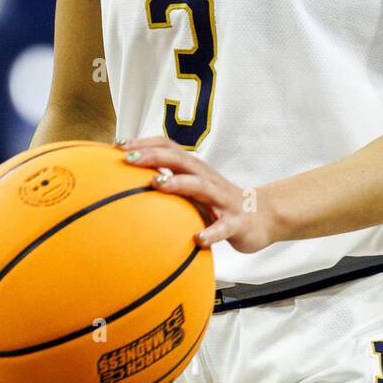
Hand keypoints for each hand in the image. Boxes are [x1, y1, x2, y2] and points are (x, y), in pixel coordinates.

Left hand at [119, 137, 279, 253]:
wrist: (264, 217)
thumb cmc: (220, 205)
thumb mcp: (194, 192)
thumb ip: (170, 185)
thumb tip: (128, 188)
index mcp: (196, 171)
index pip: (170, 148)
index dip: (146, 143)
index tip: (119, 144)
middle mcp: (208, 179)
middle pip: (181, 160)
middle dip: (154, 156)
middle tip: (128, 158)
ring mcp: (223, 200)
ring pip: (201, 186)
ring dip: (178, 183)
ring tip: (156, 183)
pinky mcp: (236, 222)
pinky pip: (223, 227)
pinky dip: (211, 232)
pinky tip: (198, 239)